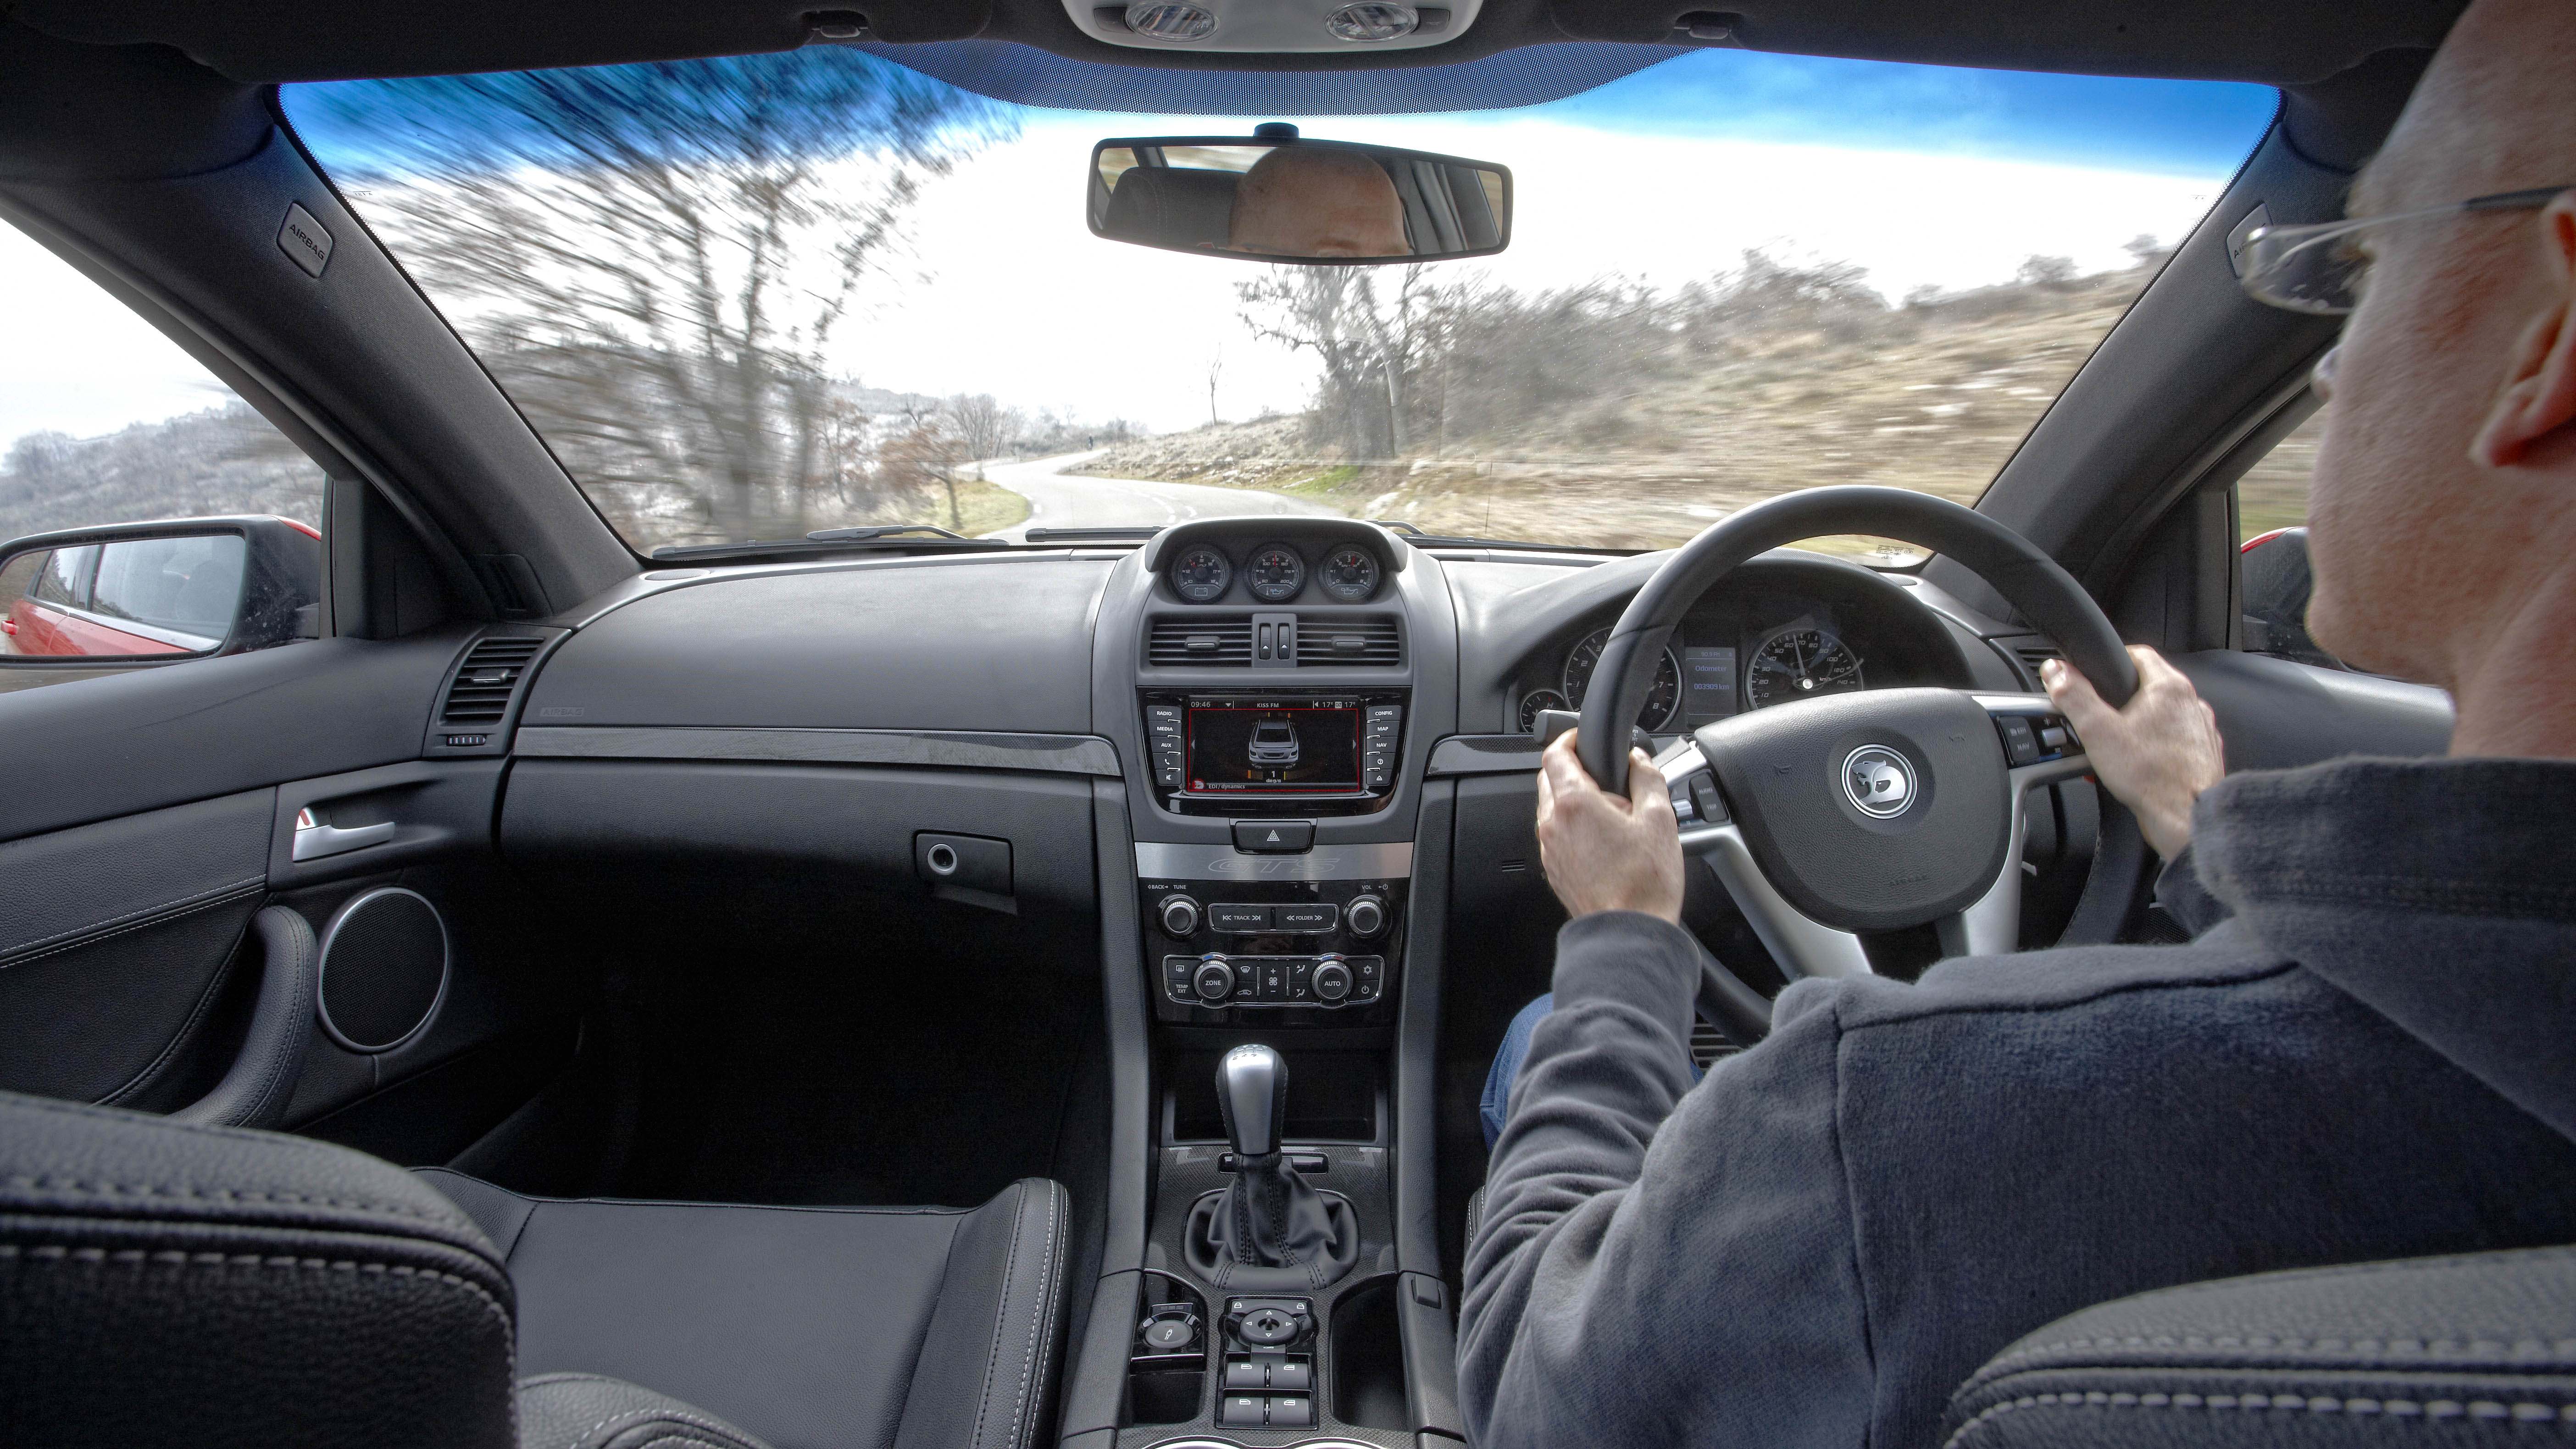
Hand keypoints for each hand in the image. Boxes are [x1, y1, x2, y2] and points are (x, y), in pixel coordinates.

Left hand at [1534, 729, 1684, 923]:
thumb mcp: (1660, 818)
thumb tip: (1639, 760)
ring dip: (1574, 800)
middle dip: (1573, 770)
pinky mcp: (1553, 870)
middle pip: (1549, 779)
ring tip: (1612, 814)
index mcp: (1574, 804)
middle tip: (1607, 779)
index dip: (1569, 739)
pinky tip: (1603, 840)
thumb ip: (1647, 777)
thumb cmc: (1644, 883)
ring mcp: (1549, 849)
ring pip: (1551, 808)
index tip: (1583, 739)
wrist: (1629, 933)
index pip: (1555, 755)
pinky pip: (1556, 835)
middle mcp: (1553, 824)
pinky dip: (1573, 827)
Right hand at [2043, 645, 2224, 858]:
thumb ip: (2074, 696)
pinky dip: (2154, 748)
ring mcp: (2200, 729)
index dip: (2111, 662)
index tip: (2094, 675)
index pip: (2138, 653)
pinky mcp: (2203, 753)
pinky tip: (2137, 765)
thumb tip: (2056, 671)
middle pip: (2147, 687)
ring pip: (2161, 716)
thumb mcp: (2098, 732)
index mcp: (2169, 688)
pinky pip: (2173, 741)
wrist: (2187, 818)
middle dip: (2119, 701)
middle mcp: (2192, 703)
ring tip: (2114, 748)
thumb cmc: (2151, 778)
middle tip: (2098, 720)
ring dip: (2137, 726)